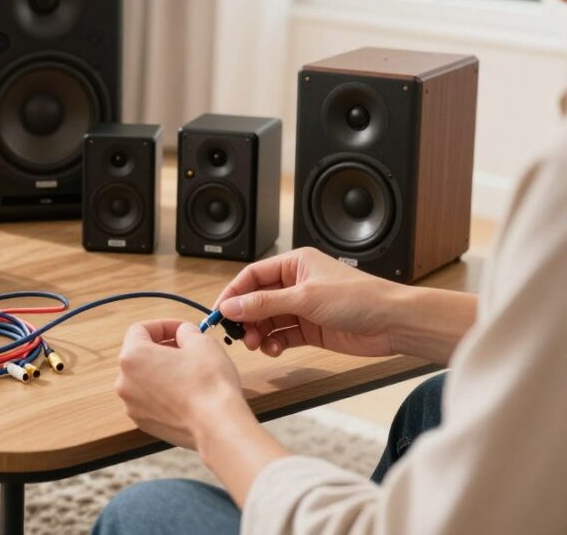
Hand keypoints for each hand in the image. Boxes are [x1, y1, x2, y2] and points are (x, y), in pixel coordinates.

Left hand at [115, 319, 249, 449]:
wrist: (217, 427)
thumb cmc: (209, 384)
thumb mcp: (201, 342)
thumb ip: (186, 331)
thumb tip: (182, 333)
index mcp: (132, 357)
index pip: (140, 329)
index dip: (164, 325)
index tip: (181, 329)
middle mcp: (125, 382)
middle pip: (139, 354)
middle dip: (162, 347)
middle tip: (186, 348)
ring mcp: (133, 406)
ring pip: (144, 379)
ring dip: (163, 370)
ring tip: (189, 371)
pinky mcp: (145, 423)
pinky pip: (150, 400)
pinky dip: (164, 392)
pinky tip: (186, 392)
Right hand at [214, 247, 406, 357]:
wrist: (394, 323)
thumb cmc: (360, 298)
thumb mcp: (305, 298)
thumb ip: (264, 303)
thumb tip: (232, 307)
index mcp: (294, 264)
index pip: (252, 276)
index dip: (234, 293)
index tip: (219, 312)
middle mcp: (296, 283)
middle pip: (257, 299)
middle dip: (245, 317)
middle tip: (238, 334)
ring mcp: (303, 307)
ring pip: (268, 320)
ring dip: (258, 333)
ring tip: (256, 344)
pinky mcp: (311, 329)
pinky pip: (282, 336)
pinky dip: (274, 343)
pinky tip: (273, 350)